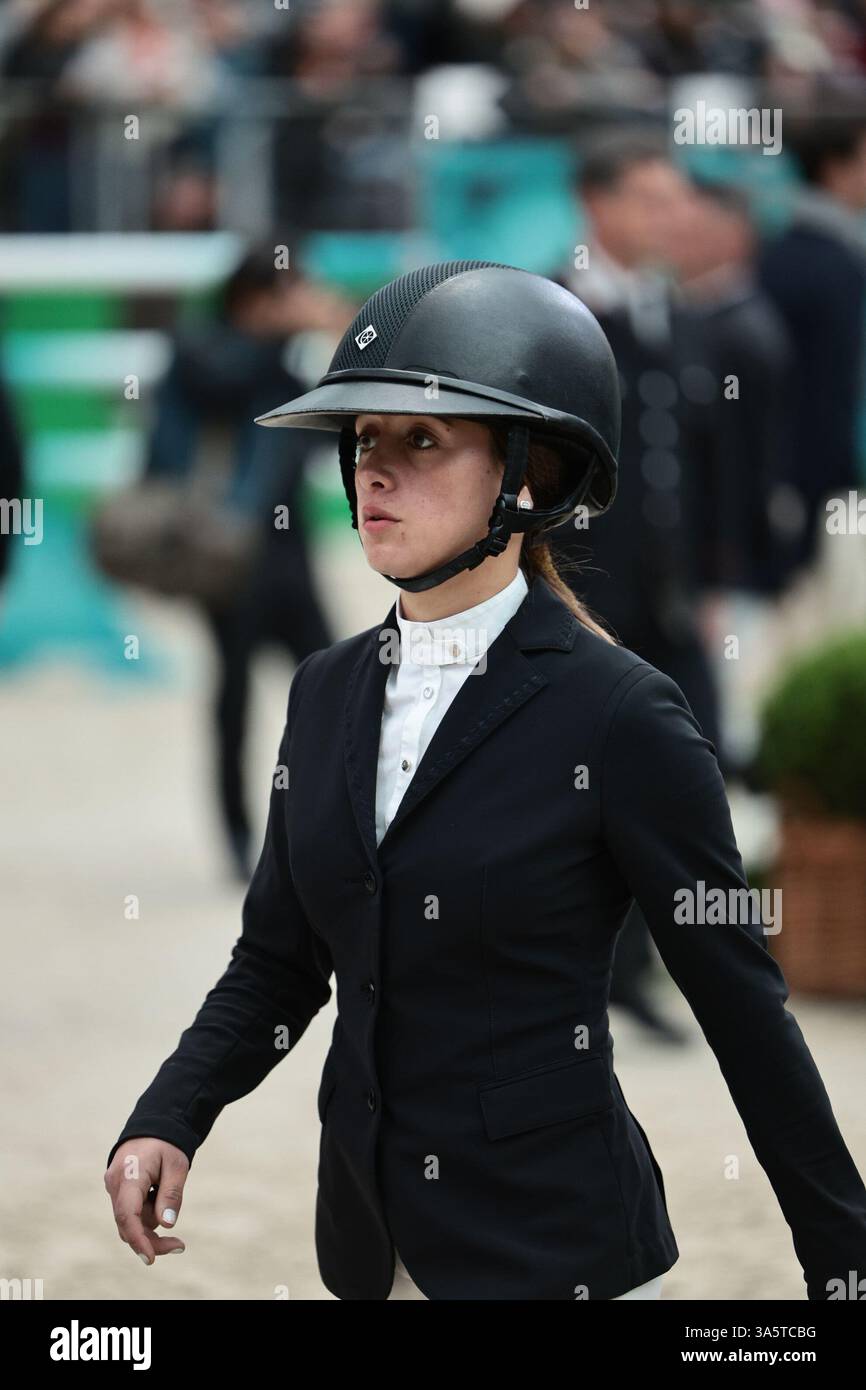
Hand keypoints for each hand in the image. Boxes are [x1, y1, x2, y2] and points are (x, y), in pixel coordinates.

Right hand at [104, 1138, 189, 1265]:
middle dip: (151, 1239)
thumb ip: (172, 1193)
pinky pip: (131, 1212)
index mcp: (128, 1175)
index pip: (127, 1214)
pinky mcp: (118, 1192)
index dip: (137, 1239)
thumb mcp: (177, 1164)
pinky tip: (159, 1193)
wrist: (152, 1127)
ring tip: (168, 1191)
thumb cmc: (166, 1145)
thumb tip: (166, 1224)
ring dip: (151, 1221)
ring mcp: (113, 1188)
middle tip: (180, 1246)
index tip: (151, 1258)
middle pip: (128, 1224)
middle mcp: (115, 1184)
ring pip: (130, 1221)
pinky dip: (147, 1213)